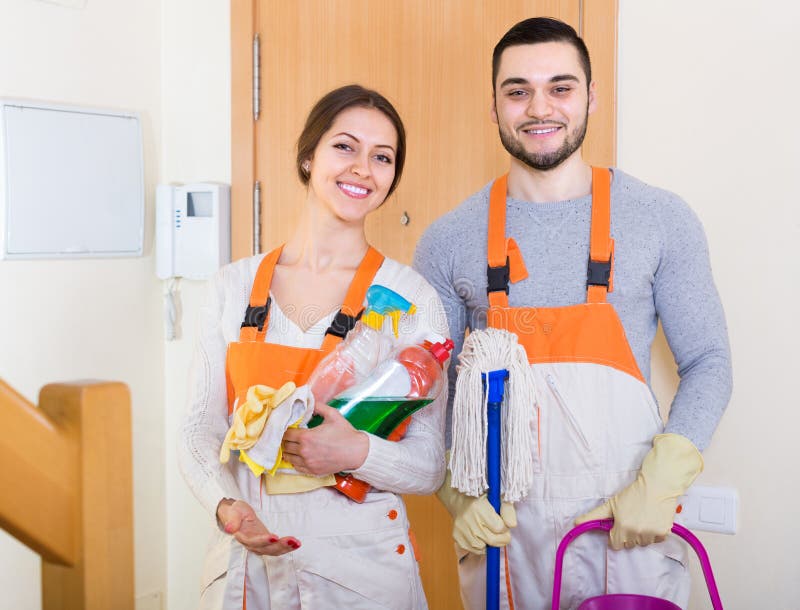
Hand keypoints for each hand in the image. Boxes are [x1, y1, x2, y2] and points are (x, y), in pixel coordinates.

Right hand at [216, 499, 299, 555]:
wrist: (236, 515)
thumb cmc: (235, 512)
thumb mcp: (232, 511)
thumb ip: (232, 520)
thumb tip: (229, 529)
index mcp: (243, 537)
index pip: (253, 542)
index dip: (263, 541)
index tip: (274, 537)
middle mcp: (252, 544)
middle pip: (266, 549)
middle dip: (280, 546)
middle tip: (292, 540)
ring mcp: (260, 545)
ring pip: (273, 550)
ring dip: (286, 548)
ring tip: (297, 543)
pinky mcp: (266, 543)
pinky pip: (277, 548)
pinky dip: (287, 547)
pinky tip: (296, 543)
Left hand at [281, 403, 368, 474]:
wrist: (356, 452)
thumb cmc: (345, 433)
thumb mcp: (333, 414)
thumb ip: (318, 406)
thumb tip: (308, 401)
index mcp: (307, 437)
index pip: (286, 434)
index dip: (285, 430)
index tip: (289, 427)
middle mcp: (304, 451)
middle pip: (285, 446)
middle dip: (286, 440)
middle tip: (290, 436)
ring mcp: (308, 463)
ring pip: (288, 457)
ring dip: (289, 450)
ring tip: (294, 445)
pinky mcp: (312, 471)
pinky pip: (296, 466)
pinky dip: (295, 460)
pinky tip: (301, 455)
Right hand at [437, 470, 516, 554]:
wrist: (460, 500)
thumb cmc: (483, 499)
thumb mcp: (498, 498)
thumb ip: (508, 510)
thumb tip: (512, 525)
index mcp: (479, 506)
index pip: (499, 528)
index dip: (505, 527)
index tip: (502, 522)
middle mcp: (467, 518)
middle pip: (492, 540)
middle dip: (501, 539)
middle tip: (500, 532)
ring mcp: (460, 529)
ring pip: (482, 547)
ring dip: (489, 543)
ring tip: (488, 532)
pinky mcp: (456, 536)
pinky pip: (473, 550)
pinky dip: (480, 546)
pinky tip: (480, 536)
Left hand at [575, 433, 702, 549]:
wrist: (657, 486)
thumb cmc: (632, 494)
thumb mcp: (611, 504)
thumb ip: (593, 516)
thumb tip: (575, 523)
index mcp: (622, 527)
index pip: (615, 544)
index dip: (615, 535)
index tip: (619, 526)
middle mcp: (637, 533)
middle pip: (629, 544)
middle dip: (628, 534)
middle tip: (632, 518)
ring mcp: (651, 534)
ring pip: (643, 543)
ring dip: (642, 534)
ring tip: (643, 518)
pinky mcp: (664, 533)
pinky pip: (656, 540)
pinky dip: (655, 532)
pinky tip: (652, 519)